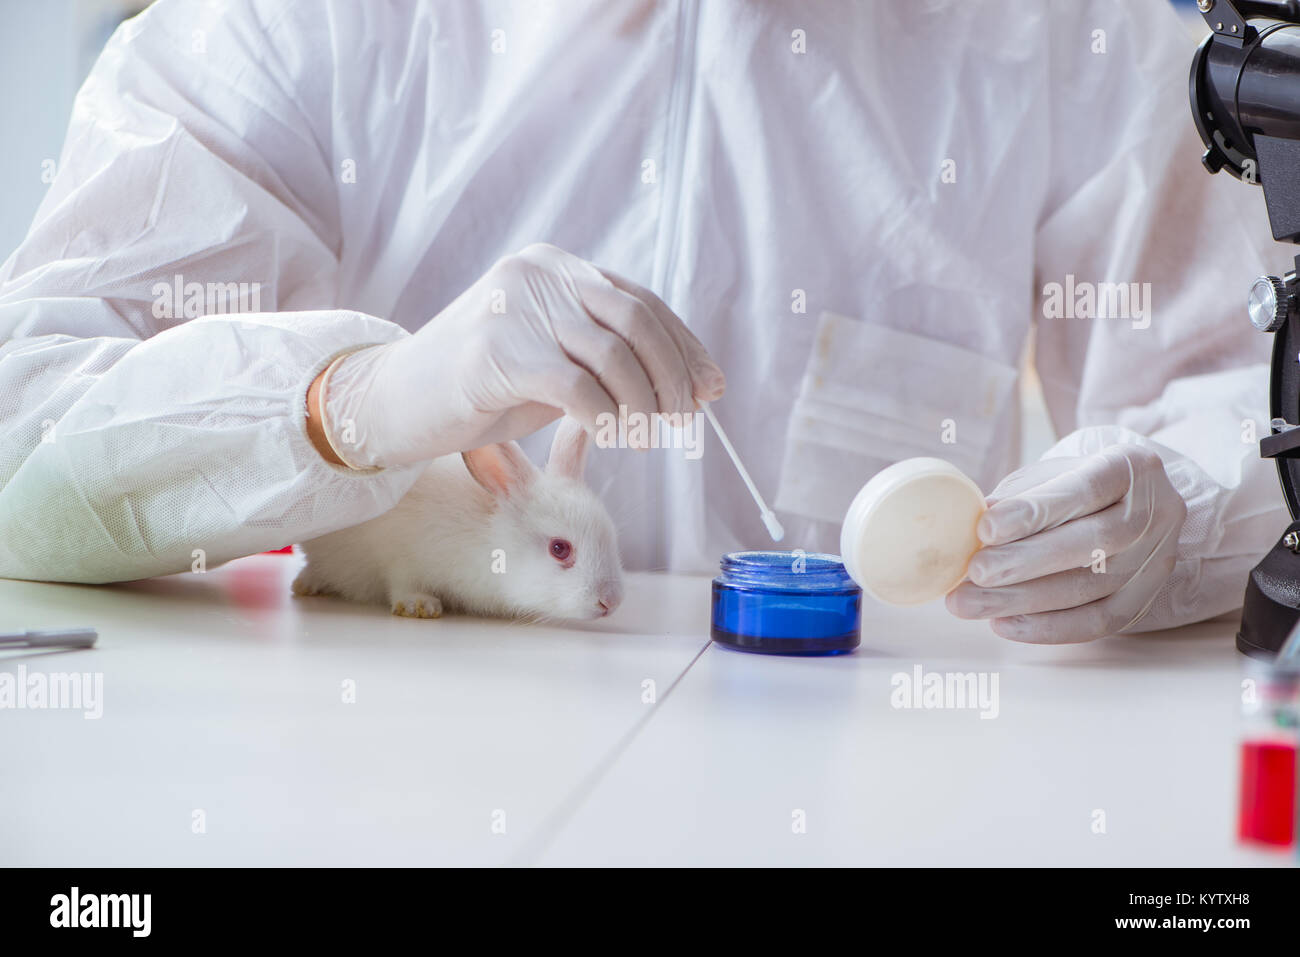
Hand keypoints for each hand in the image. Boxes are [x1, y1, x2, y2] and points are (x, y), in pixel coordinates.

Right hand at [314, 243, 724, 467]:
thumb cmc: (480, 391)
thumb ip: (614, 364)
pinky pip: (578, 387)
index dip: (683, 347)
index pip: (640, 300)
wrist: (393, 403)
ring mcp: (515, 307)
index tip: (709, 389)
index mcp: (554, 267)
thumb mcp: (557, 366)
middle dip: (673, 375)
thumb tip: (702, 386)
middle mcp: (537, 274)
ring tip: (648, 437)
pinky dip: (606, 419)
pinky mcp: (497, 350)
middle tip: (684, 420)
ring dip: (644, 404)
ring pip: (613, 354)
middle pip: (636, 319)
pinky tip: (610, 438)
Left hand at [945, 445, 1185, 642]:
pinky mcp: (1145, 598)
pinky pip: (1098, 622)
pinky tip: (1003, 624)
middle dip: (1024, 562)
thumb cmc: (1074, 486)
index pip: (1084, 489)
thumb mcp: (1051, 474)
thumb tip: (975, 527)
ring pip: (1089, 588)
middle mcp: (1154, 512)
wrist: (1127, 506)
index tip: (985, 529)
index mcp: (1130, 466)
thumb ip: (1019, 495)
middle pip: (1091, 544)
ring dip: (1023, 600)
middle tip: (973, 574)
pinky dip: (1047, 627)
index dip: (1033, 512)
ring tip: (970, 603)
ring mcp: (1154, 559)